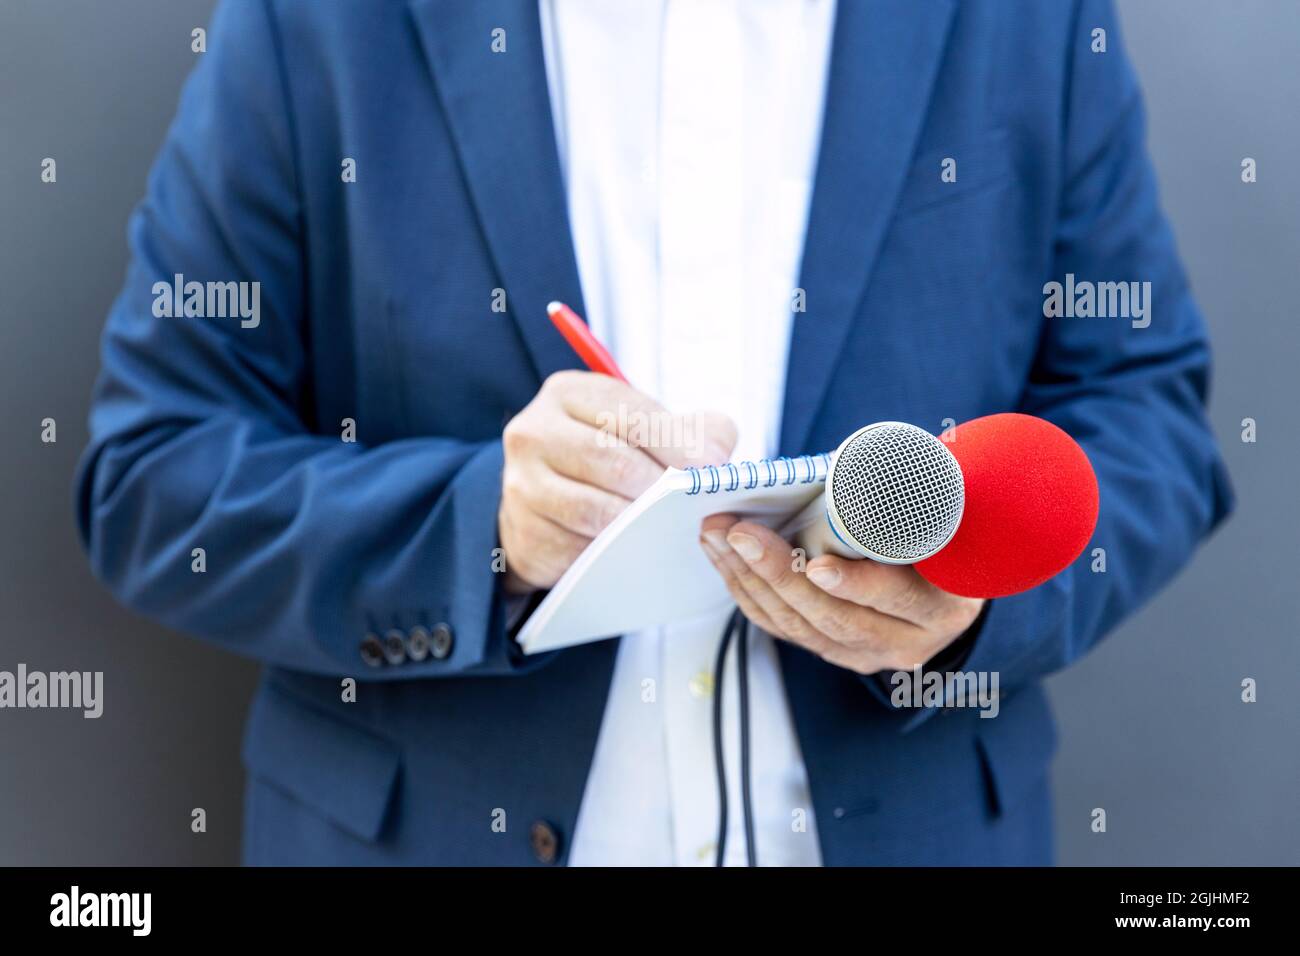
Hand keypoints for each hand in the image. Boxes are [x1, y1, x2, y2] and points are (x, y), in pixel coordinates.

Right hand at [500, 370, 736, 593]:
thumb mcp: (643, 428)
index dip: (676, 440)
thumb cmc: (605, 457)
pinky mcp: (525, 533)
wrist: (543, 504)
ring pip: (595, 509)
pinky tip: (637, 547)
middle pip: (613, 460)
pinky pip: (580, 547)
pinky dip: (615, 550)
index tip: (711, 467)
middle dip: (663, 485)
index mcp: (567, 393)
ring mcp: (522, 484)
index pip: (628, 411)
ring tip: (672, 525)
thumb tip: (717, 457)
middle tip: (695, 502)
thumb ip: (692, 430)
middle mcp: (534, 431)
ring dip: (642, 522)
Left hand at [699, 514, 983, 674]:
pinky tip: (725, 560)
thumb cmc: (944, 534)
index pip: (896, 596)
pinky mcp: (836, 652)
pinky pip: (785, 629)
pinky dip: (750, 593)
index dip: (856, 584)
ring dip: (751, 580)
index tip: (818, 565)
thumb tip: (865, 465)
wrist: (950, 586)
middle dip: (779, 574)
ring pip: (800, 626)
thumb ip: (909, 501)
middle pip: (834, 617)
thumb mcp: (946, 518)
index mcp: (944, 605)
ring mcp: (868, 653)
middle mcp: (908, 641)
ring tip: (718, 537)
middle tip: (740, 534)